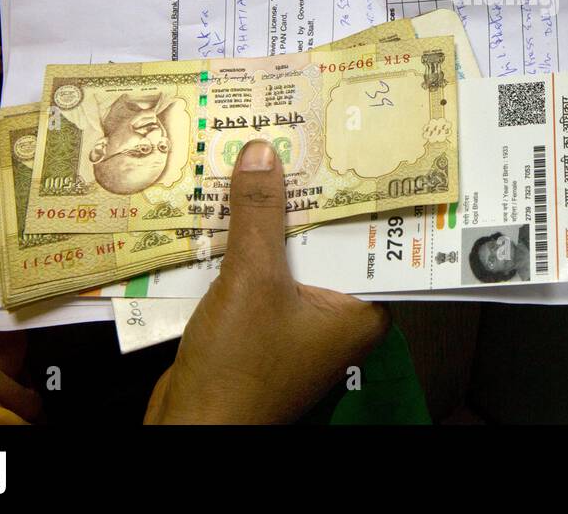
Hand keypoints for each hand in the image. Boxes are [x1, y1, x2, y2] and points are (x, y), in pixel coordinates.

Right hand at [144, 139, 388, 423]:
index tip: (352, 146)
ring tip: (263, 156)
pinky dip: (248, 244)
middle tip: (301, 137)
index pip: (376, 239)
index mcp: (361, 310)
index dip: (361, 192)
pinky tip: (230, 205)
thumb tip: (262, 152)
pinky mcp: (263, 325)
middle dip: (309, 196)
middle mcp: (339, 315)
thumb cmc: (239, 368)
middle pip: (329, 240)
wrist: (191, 429)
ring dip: (273, 217)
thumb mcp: (251, 280)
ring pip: (292, 254)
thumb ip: (258, 214)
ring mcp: (300, 321)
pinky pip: (262, 272)